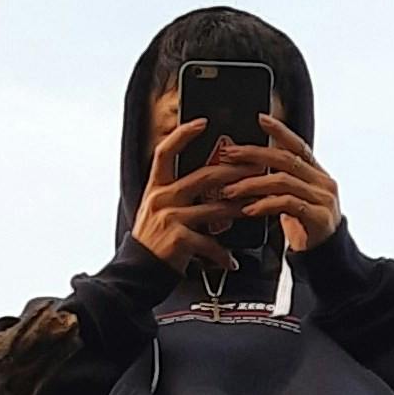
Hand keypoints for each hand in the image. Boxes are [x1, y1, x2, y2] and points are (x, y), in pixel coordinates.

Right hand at [128, 113, 254, 276]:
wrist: (137, 272)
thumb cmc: (153, 240)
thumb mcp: (157, 210)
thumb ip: (176, 194)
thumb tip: (208, 179)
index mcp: (156, 188)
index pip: (165, 152)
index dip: (183, 135)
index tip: (203, 122)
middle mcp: (161, 199)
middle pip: (204, 176)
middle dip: (234, 172)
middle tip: (256, 169)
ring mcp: (170, 219)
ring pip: (215, 209)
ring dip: (239, 210)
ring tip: (255, 209)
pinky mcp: (179, 240)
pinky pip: (210, 244)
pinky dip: (223, 254)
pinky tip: (231, 261)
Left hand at [222, 111, 340, 255]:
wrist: (327, 260)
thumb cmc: (306, 230)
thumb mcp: (292, 202)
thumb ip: (279, 185)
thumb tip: (249, 170)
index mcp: (317, 175)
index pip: (298, 146)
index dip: (280, 131)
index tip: (260, 118)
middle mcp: (323, 182)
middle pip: (286, 159)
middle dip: (254, 155)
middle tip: (229, 155)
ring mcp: (323, 199)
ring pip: (283, 181)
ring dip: (252, 184)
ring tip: (230, 190)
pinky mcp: (319, 217)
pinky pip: (287, 204)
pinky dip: (264, 204)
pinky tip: (248, 209)